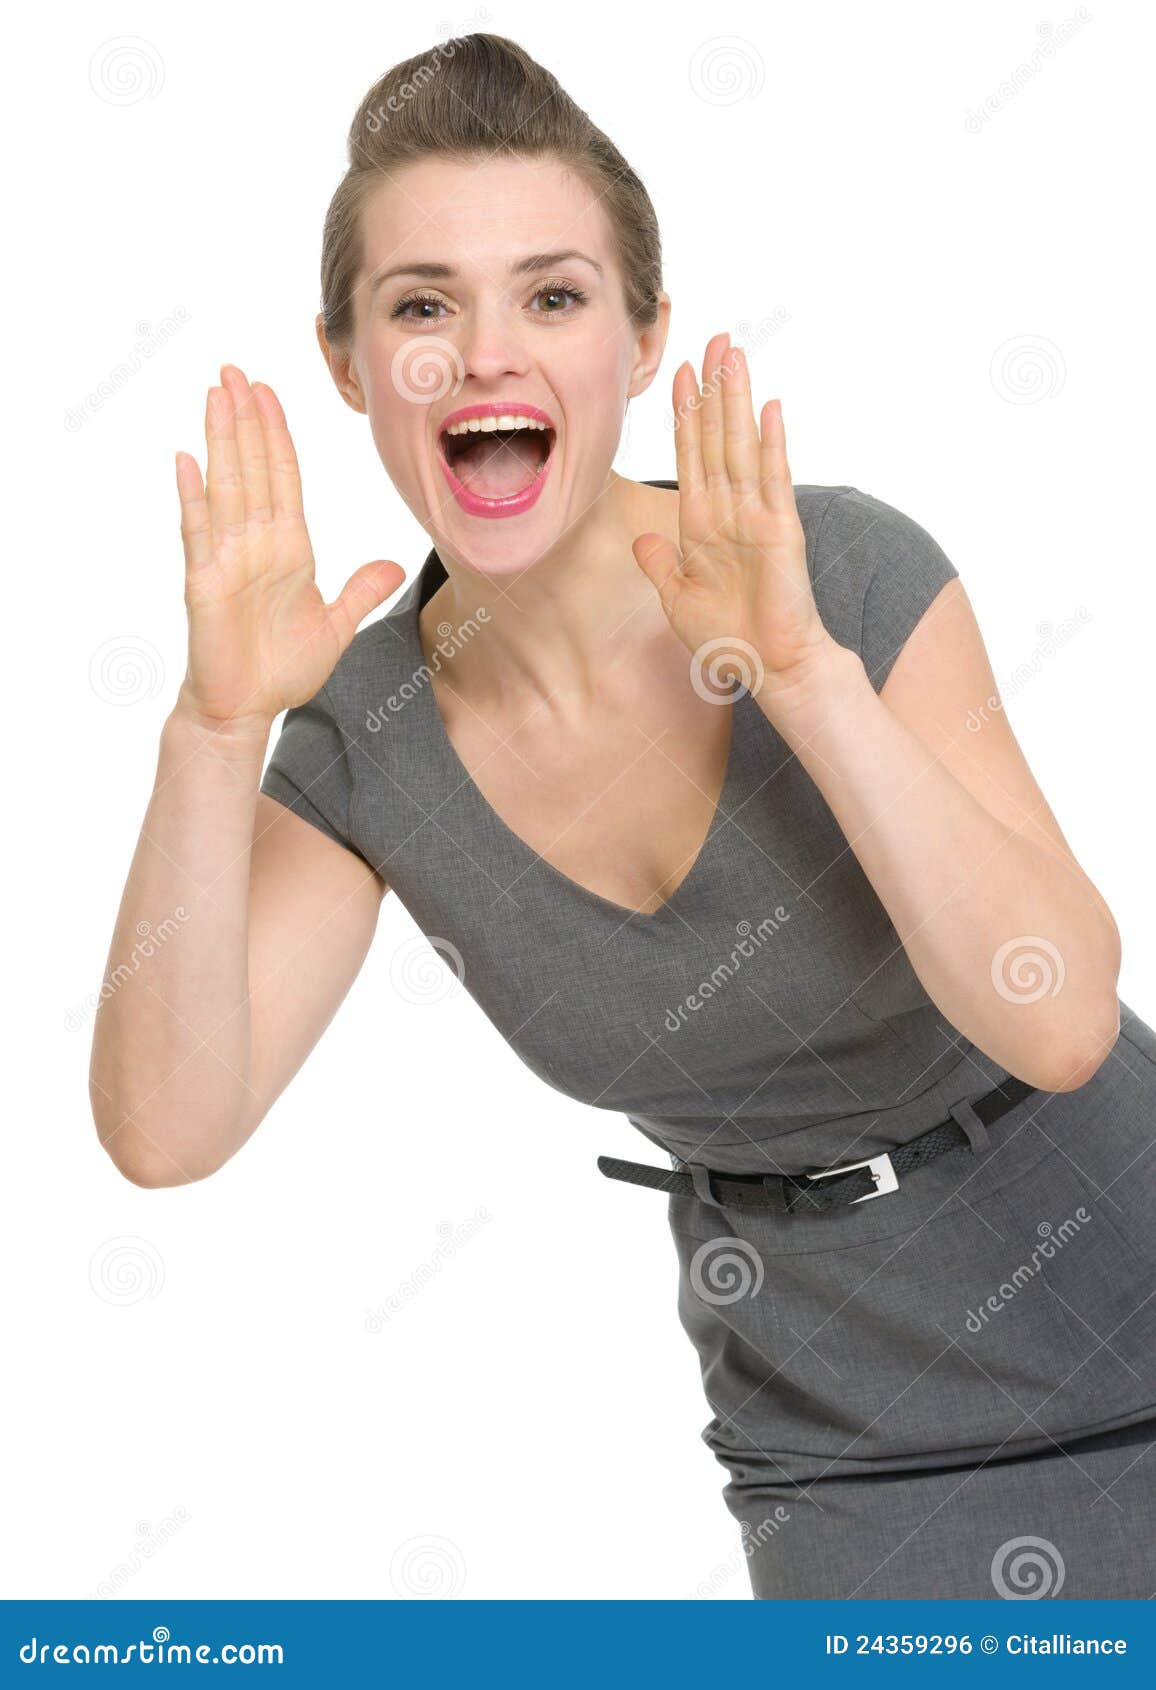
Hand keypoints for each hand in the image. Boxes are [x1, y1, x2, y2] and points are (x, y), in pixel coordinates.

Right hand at [174, 365, 404, 729]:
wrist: (247, 708)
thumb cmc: (283, 669)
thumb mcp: (336, 625)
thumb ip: (362, 590)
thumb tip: (395, 565)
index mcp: (288, 547)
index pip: (283, 477)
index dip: (277, 434)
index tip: (269, 391)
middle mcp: (255, 543)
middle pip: (251, 467)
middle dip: (245, 418)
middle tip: (234, 369)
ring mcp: (226, 557)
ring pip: (226, 486)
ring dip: (220, 439)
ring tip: (215, 393)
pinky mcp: (204, 581)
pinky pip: (198, 531)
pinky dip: (193, 497)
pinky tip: (186, 460)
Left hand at [631, 333, 834, 702]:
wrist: (770, 667)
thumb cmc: (729, 637)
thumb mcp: (678, 598)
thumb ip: (660, 565)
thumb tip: (641, 541)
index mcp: (701, 523)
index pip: (690, 455)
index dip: (684, 414)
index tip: (678, 373)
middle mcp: (729, 510)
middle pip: (717, 437)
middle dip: (712, 389)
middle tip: (712, 338)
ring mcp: (758, 515)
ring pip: (741, 445)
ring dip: (737, 400)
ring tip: (734, 355)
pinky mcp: (781, 529)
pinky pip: (773, 479)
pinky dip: (770, 444)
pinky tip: (768, 409)